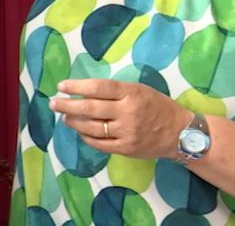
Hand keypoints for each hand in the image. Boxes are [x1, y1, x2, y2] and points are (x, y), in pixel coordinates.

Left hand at [49, 79, 193, 159]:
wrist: (182, 134)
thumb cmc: (157, 106)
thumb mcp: (139, 90)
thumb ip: (115, 91)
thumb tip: (84, 91)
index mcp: (131, 93)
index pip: (99, 88)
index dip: (77, 86)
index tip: (61, 86)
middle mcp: (128, 112)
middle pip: (90, 108)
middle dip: (67, 105)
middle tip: (53, 103)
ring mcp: (127, 133)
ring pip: (91, 127)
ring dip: (74, 122)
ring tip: (64, 116)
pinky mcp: (126, 149)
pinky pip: (99, 144)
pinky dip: (86, 137)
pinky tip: (80, 131)